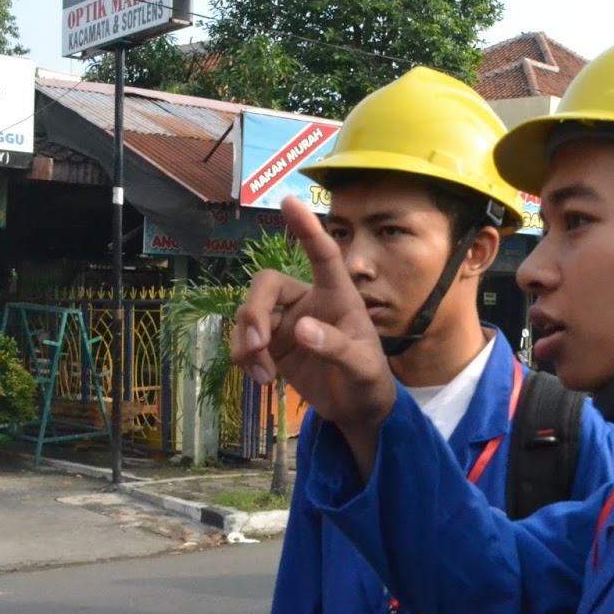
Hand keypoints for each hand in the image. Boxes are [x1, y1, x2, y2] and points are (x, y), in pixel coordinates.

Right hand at [232, 197, 395, 472]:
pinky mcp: (272, 345)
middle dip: (254, 312)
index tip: (290, 202)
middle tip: (258, 345)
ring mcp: (286, 322)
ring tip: (262, 372)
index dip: (307, 229)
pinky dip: (244, 357)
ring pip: (248, 312)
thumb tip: (301, 330)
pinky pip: (244, 339)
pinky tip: (262, 379)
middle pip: (266, 284)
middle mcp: (309, 301)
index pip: (323, 255)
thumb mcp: (363, 369)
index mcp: (338, 297)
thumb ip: (337, 348)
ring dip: (245, 340)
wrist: (357, 411)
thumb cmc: (369, 383)